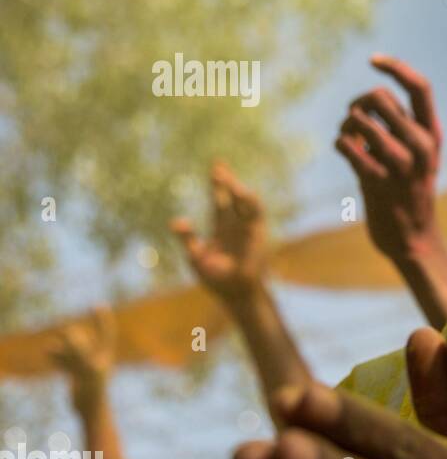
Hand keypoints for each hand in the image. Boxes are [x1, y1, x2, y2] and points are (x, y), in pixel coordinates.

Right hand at [49, 305, 114, 414]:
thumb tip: (69, 332)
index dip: (102, 319)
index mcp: (106, 354)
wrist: (90, 408)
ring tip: (50, 346)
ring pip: (72, 351)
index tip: (98, 305)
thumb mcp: (86, 366)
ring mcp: (86, 367)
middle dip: (75, 336)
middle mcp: (97, 358)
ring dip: (63, 347)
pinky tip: (48, 351)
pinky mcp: (76, 376)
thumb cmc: (93, 387)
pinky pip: (65, 362)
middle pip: (86, 340)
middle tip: (66, 331)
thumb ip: (79, 348)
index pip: (106, 331)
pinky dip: (58, 357)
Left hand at [170, 161, 267, 301]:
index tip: (216, 165)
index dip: (217, 183)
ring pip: (246, 204)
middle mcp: (237, 224)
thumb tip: (176, 221)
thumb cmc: (216, 278)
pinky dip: (250, 204)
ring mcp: (248, 229)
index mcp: (223, 226)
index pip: (220, 198)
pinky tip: (245, 194)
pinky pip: (256, 216)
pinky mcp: (257, 236)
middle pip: (233, 197)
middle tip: (218, 165)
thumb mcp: (196, 258)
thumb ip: (187, 239)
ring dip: (239, 192)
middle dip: (226, 181)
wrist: (235, 293)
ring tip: (232, 183)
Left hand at [335, 55, 444, 264]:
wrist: (414, 241)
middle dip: (359, 103)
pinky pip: (348, 146)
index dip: (395, 67)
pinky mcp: (378, 182)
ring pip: (360, 120)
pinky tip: (346, 151)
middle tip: (356, 121)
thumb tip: (368, 99)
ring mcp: (401, 165)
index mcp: (434, 135)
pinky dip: (341, 144)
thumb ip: (402, 127)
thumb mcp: (419, 157)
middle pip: (380, 98)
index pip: (419, 87)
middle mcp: (422, 146)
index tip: (372, 59)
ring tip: (349, 139)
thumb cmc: (410, 191)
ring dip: (346, 126)